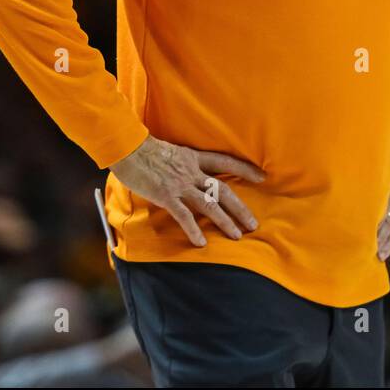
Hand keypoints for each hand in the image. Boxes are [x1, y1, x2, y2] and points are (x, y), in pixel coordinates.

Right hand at [109, 134, 264, 246]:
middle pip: (223, 190)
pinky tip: (201, 242)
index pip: (225, 162)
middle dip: (240, 208)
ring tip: (237, 236)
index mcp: (193, 158)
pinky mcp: (166, 195)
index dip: (245, 169)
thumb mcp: (170, 152)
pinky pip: (184, 216)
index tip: (262, 176)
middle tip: (253, 223)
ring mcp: (180, 184)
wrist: (127, 147)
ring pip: (210, 205)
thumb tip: (185, 175)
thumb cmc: (142, 150)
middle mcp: (192, 171)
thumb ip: (181, 165)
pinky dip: (193, 230)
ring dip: (225, 221)